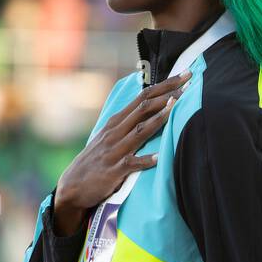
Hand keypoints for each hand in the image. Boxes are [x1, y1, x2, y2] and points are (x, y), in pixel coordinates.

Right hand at [53, 69, 191, 233]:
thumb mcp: (109, 137)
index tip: (184, 75)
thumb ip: (127, 124)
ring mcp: (114, 150)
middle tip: (188, 84)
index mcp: (116, 121)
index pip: (143, 96)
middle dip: (167, 94)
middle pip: (144, 107)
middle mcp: (115, 131)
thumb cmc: (96, 161)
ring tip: (176, 106)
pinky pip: (132, 163)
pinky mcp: (114, 170)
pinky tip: (159, 158)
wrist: (73, 186)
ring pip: (139, 130)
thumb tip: (150, 111)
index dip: (164, 85)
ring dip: (158, 118)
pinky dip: (145, 160)